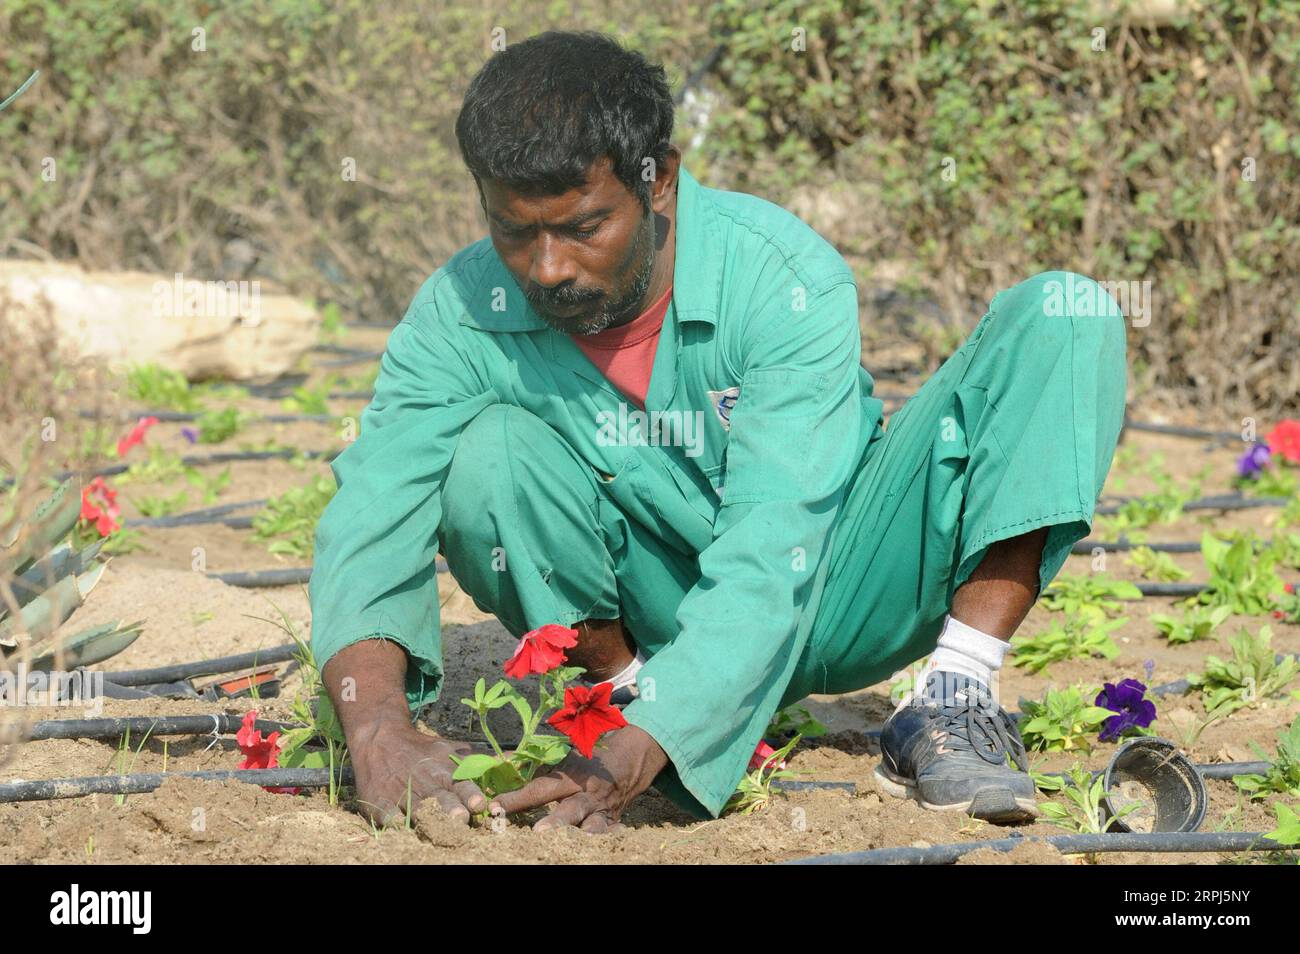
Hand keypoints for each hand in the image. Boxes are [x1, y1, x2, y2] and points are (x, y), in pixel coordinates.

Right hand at [349, 721, 487, 827]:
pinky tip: (399, 827)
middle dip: (452, 809)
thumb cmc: (423, 750)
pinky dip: (393, 821)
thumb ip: (481, 759)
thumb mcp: (451, 749)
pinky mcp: (380, 801)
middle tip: (461, 818)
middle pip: (442, 799)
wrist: (381, 739)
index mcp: (445, 772)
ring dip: (427, 817)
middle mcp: (427, 783)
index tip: (481, 804)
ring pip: (417, 808)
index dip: (471, 795)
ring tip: (436, 827)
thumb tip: (514, 759)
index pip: (462, 784)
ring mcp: (403, 792)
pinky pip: (387, 814)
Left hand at [487, 724, 668, 832]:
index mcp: (570, 775)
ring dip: (582, 834)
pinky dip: (608, 838)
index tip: (495, 807)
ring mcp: (601, 809)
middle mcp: (586, 793)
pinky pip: (612, 831)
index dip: (517, 798)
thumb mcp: (564, 758)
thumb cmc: (587, 760)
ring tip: (574, 843)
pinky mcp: (613, 821)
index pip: (539, 789)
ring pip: (593, 823)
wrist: (627, 761)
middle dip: (555, 821)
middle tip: (538, 832)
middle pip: (570, 808)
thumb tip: (500, 763)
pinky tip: (598, 848)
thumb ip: (537, 767)